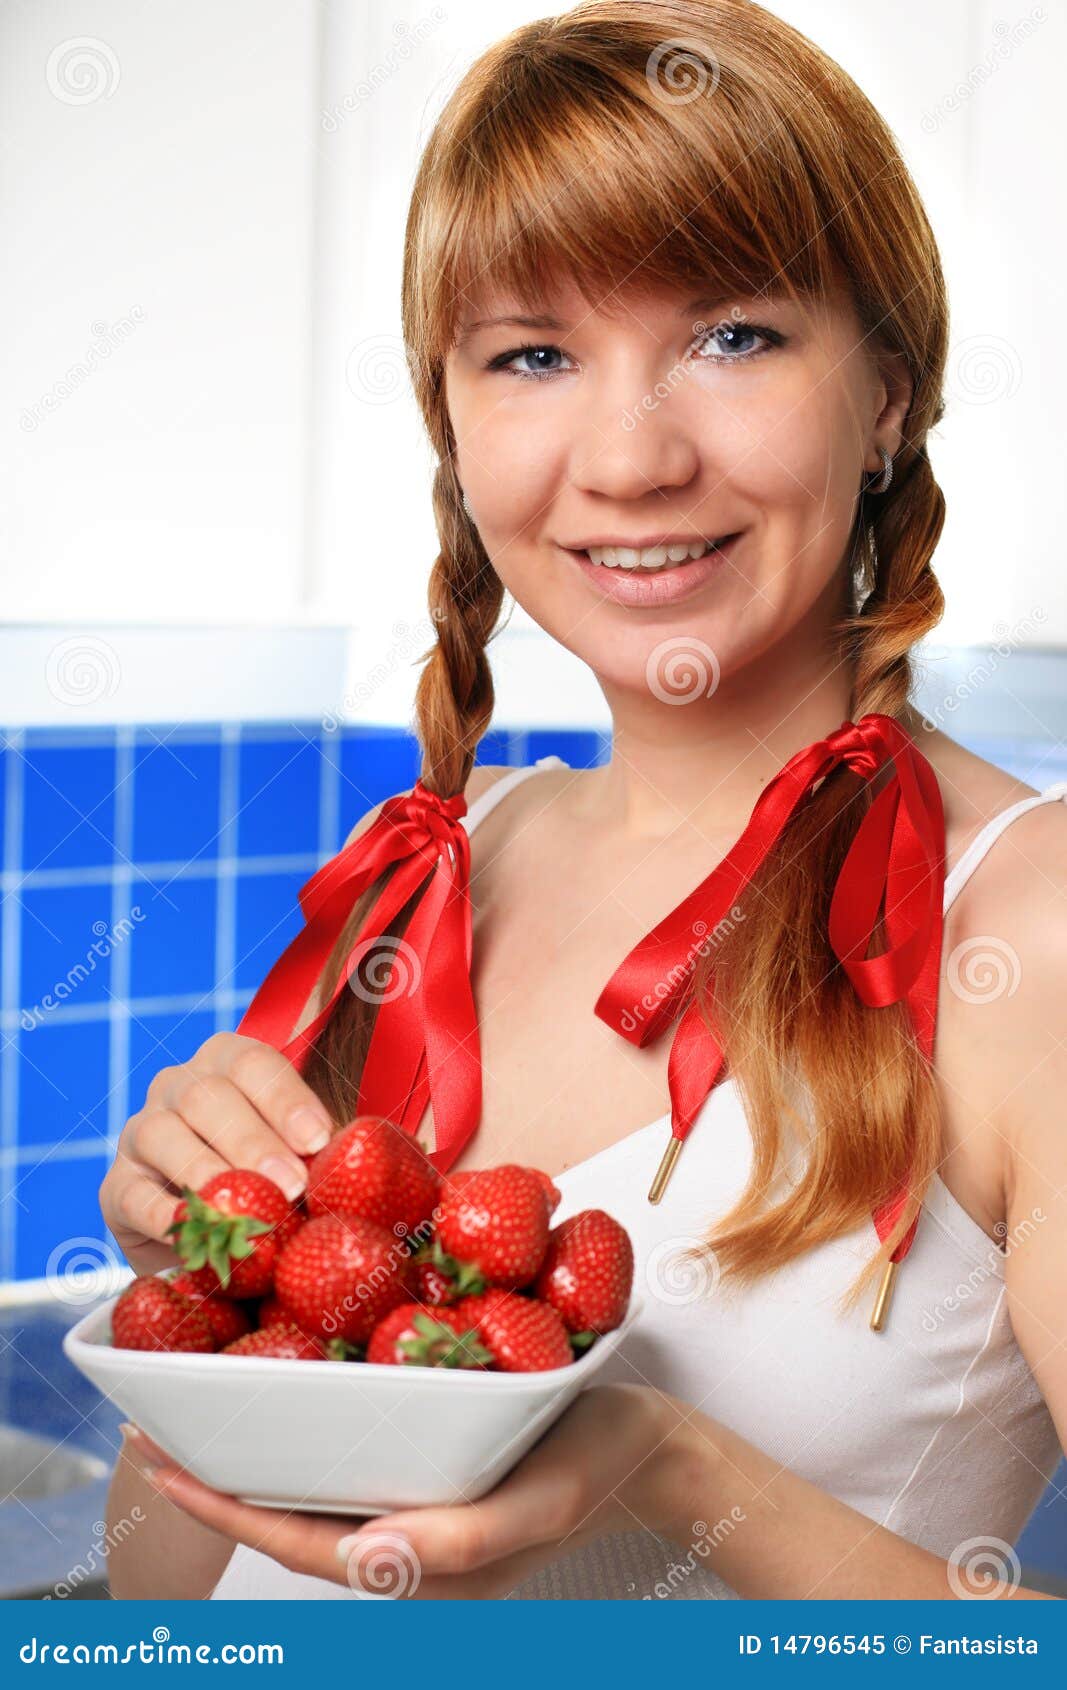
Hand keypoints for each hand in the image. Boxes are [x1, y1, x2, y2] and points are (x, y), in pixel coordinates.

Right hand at [99, 1032, 334, 1276]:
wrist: (214, 1229)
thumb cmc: (274, 1177)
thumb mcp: (303, 1152)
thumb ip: (324, 1148)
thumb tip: (361, 1158)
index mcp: (229, 1062)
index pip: (253, 1063)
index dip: (286, 1099)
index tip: (319, 1140)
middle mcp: (178, 1085)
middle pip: (207, 1095)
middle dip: (254, 1141)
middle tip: (293, 1186)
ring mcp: (141, 1132)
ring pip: (163, 1133)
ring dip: (209, 1172)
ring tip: (247, 1211)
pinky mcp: (117, 1186)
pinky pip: (133, 1194)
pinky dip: (165, 1215)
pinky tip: (197, 1233)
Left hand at [122, 1382, 697, 1598]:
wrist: (651, 1443)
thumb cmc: (597, 1465)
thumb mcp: (538, 1503)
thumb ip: (458, 1537)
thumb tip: (364, 1553)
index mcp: (419, 1562)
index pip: (299, 1543)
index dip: (226, 1507)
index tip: (164, 1464)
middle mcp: (405, 1537)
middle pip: (294, 1514)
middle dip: (226, 1477)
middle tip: (160, 1425)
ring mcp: (419, 1500)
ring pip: (320, 1484)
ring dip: (262, 1449)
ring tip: (207, 1402)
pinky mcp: (434, 1461)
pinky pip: (358, 1452)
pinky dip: (314, 1423)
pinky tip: (294, 1379)